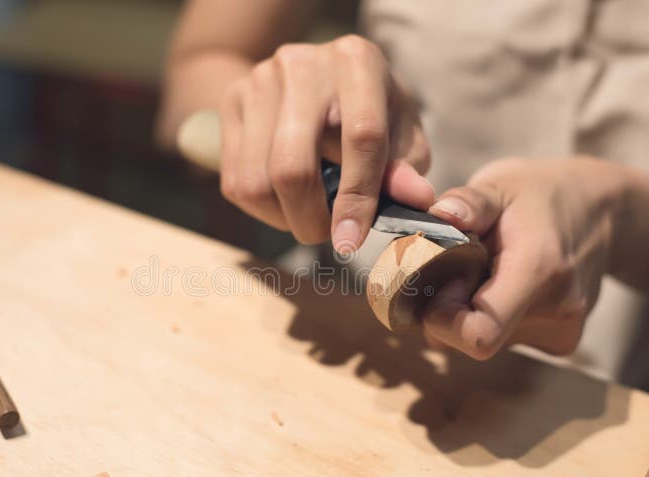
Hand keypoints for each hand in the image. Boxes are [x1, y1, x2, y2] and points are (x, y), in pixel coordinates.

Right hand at [219, 34, 432, 252]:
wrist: (316, 80)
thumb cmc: (370, 113)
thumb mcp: (400, 136)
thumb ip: (405, 170)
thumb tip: (417, 200)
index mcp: (358, 62)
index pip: (360, 137)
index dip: (357, 198)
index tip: (350, 243)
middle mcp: (303, 64)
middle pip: (293, 167)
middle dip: (308, 219)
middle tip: (324, 235)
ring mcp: (259, 80)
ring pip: (257, 182)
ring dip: (283, 218)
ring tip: (306, 213)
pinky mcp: (231, 102)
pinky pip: (235, 182)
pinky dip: (262, 209)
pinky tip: (283, 199)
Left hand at [423, 157, 630, 359]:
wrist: (602, 210)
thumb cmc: (542, 194)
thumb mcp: (502, 184)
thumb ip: (469, 202)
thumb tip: (440, 212)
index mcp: (538, 270)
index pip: (478, 334)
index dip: (442, 319)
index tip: (440, 282)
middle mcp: (557, 310)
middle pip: (475, 339)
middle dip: (453, 309)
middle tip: (461, 266)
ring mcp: (563, 331)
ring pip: (489, 341)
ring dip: (473, 311)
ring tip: (490, 268)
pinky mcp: (562, 341)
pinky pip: (508, 340)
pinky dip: (495, 316)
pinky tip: (507, 283)